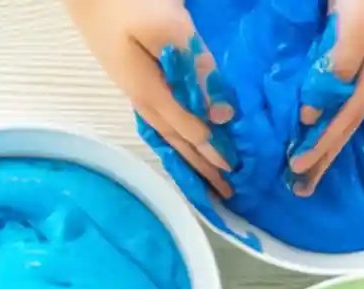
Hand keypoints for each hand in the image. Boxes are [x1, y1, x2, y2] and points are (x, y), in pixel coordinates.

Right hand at [67, 0, 235, 197]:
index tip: (235, 170)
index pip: (189, 131)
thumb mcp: (169, 29)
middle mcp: (142, 100)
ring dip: (190, 159)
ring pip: (169, 134)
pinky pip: (163, 120)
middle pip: (178, 142)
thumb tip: (224, 113)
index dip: (213, 152)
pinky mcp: (137, 80)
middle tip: (225, 195)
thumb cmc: (128, 3)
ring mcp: (136, 91)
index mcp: (149, 93)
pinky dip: (179, 138)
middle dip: (202, 169)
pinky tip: (184, 144)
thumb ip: (197, 68)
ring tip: (209, 181)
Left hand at [288, 0, 363, 195]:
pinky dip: (321, 107)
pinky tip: (310, 116)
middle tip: (298, 189)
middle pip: (344, 121)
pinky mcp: (350, 37)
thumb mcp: (363, 17)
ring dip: (322, 138)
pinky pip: (333, 83)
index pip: (344, 119)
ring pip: (339, 106)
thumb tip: (314, 110)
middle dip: (322, 156)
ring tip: (303, 166)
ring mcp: (363, 53)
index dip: (321, 147)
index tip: (296, 172)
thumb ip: (341, 60)